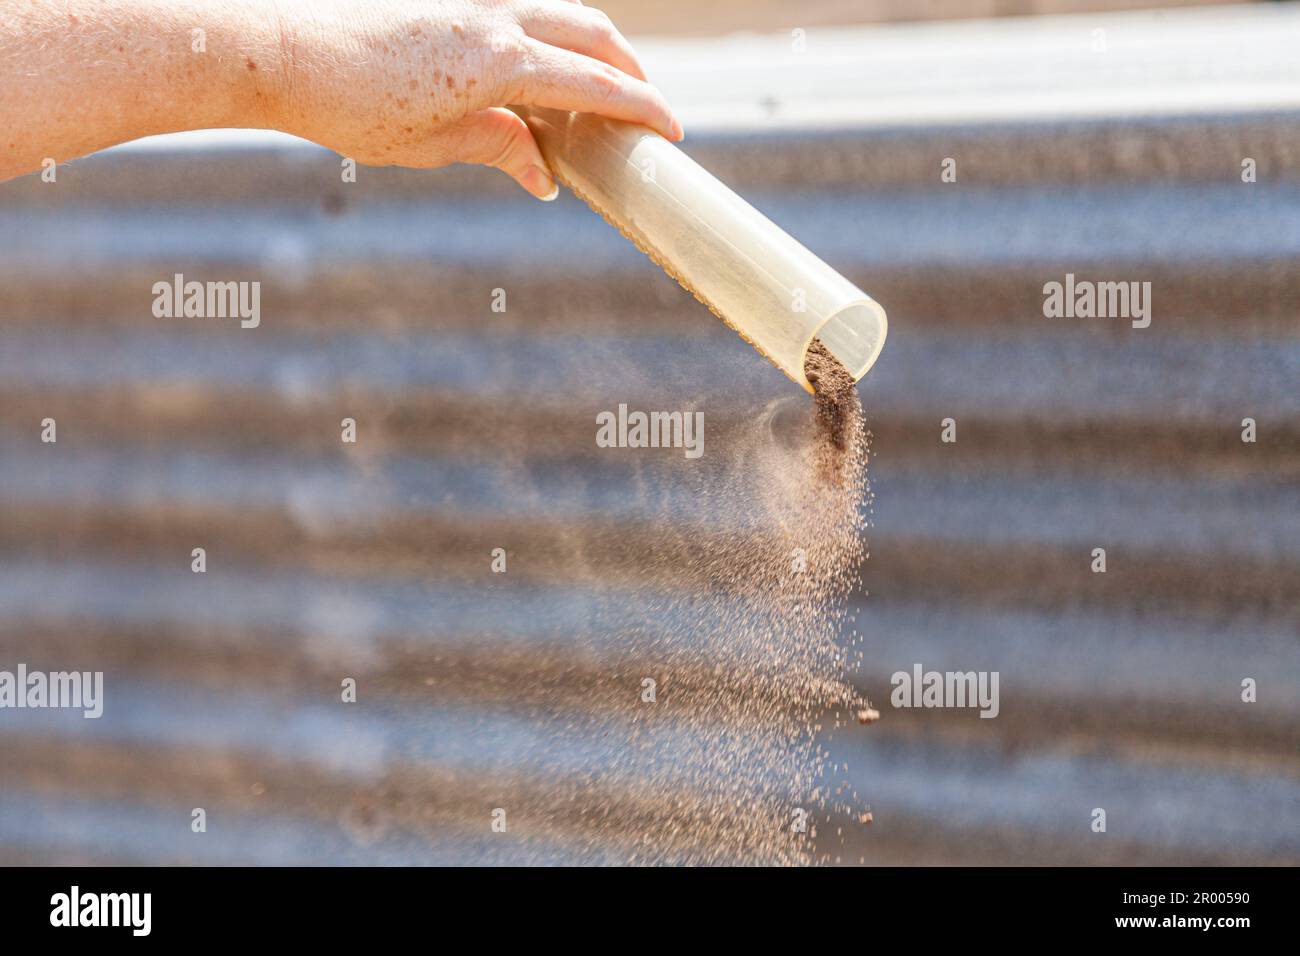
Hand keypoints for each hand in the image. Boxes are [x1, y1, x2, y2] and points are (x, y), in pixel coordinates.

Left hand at [273, 0, 682, 198]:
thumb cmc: (349, 104)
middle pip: (594, 30)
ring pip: (560, 10)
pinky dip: (550, 37)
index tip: (671, 131)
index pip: (595, 82)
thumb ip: (498, 148)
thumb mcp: (430, 145)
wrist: (279, 48)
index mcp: (500, 60)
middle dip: (630, 68)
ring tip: (596, 89)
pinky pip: (523, 11)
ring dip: (591, 45)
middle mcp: (496, 16)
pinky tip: (537, 73)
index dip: (640, 108)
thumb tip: (544, 175)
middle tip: (644, 107)